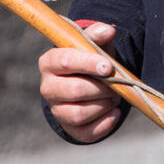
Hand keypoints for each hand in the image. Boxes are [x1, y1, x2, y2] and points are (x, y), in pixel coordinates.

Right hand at [39, 22, 121, 142]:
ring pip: (79, 114)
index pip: (65, 62)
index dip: (88, 64)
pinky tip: (114, 112)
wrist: (90, 82)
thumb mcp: (93, 44)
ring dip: (103, 105)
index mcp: (50, 62)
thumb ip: (98, 35)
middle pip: (74, 90)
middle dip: (101, 88)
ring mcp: (57, 109)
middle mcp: (48, 87)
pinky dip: (105, 123)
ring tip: (113, 96)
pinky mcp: (69, 128)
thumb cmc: (90, 59)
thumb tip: (108, 30)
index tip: (108, 66)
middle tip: (115, 84)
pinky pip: (87, 133)